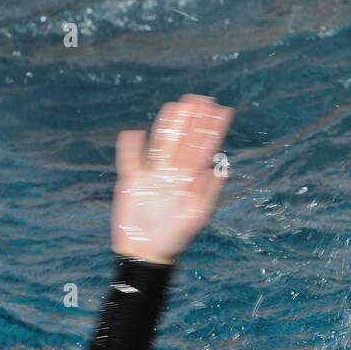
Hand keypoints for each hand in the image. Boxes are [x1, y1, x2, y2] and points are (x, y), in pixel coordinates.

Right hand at [111, 94, 234, 263]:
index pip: (202, 150)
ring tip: (176, 105)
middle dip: (192, 120)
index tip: (221, 111)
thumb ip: (208, 192)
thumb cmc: (174, 236)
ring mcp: (151, 175)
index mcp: (189, 180)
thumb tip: (220, 168)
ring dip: (167, 125)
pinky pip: (129, 159)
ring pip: (160, 143)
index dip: (211, 130)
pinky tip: (134, 133)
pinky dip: (130, 147)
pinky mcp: (131, 180)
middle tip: (200, 98)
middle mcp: (172, 173)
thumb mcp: (195, 216)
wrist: (147, 251)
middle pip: (183, 141)